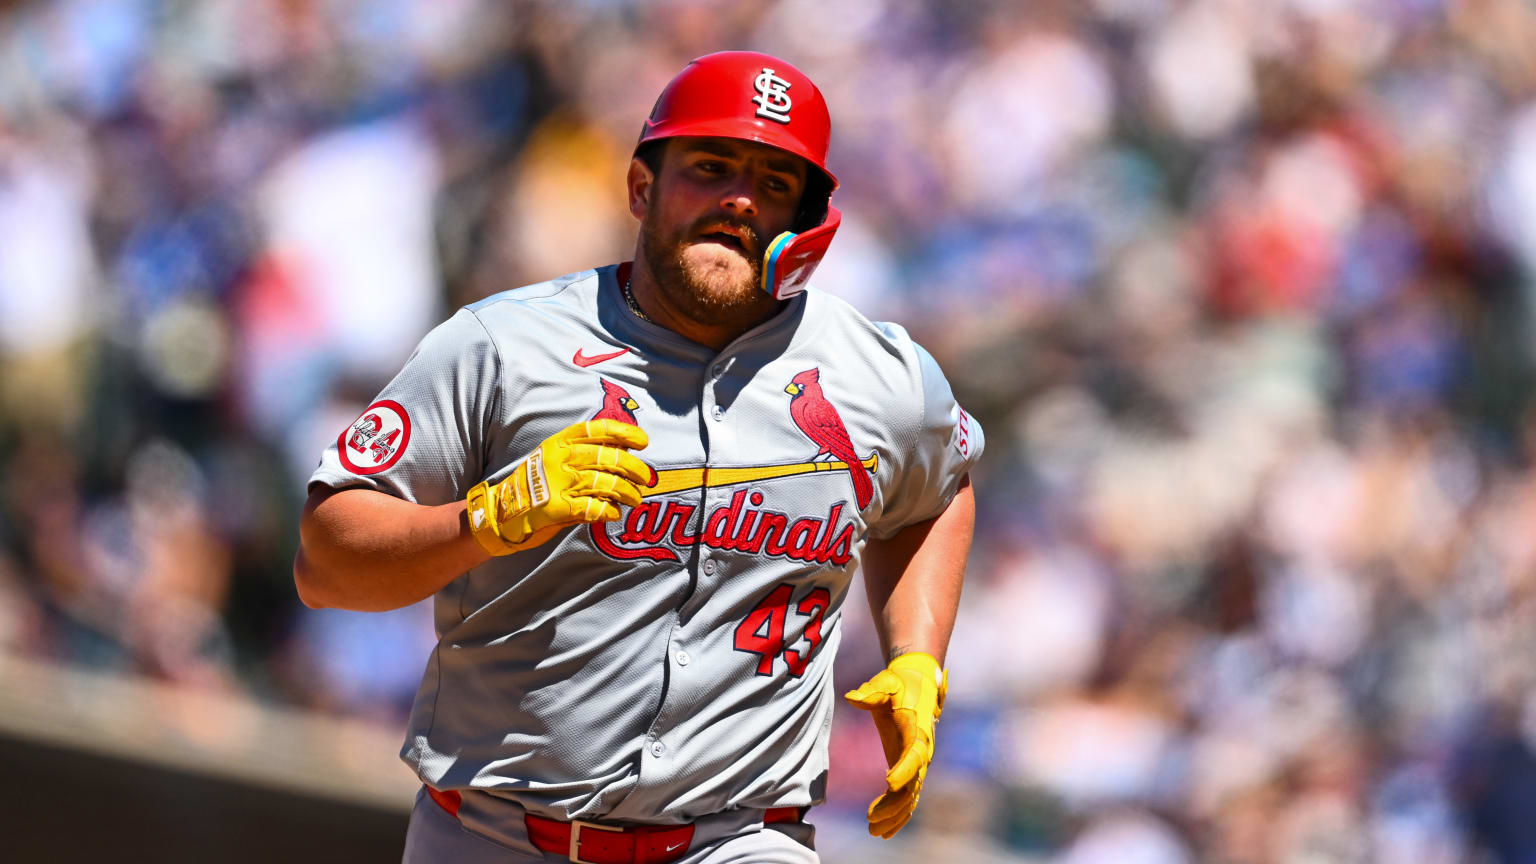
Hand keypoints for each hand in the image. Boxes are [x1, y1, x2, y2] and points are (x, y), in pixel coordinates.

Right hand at [466, 419, 653, 554]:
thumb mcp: (552, 458)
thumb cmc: (533, 485)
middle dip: (635, 468)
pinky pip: (594, 508)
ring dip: (627, 492)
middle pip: (609, 457)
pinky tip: (613, 513)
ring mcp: (559, 482)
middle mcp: (560, 458)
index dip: (624, 433)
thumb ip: (582, 454)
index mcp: (560, 442)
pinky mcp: (558, 507)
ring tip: (636, 499)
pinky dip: (609, 511)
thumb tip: (623, 452)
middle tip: (647, 478)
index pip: (598, 429)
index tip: (644, 441)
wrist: (500, 512)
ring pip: (606, 483)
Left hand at [843, 651, 946, 837]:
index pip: (915, 754)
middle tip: (872, 819)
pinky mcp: (910, 769)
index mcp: (918, 730)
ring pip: (910, 797)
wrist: (918, 685)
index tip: (889, 783)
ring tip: (874, 831)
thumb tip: (852, 696)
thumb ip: (871, 691)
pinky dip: (898, 816)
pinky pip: (908, 797)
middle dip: (894, 805)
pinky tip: (883, 831)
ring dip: (894, 816)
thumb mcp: (886, 683)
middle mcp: (922, 751)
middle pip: (913, 784)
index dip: (904, 769)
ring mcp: (918, 763)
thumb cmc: (900, 684)